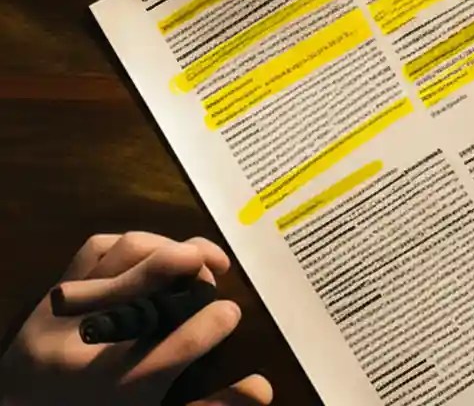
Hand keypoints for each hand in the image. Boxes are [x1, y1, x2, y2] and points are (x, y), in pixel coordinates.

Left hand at [0, 232, 272, 405]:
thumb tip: (265, 389)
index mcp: (120, 389)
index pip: (182, 342)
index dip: (217, 320)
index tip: (232, 312)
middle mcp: (90, 345)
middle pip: (151, 282)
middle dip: (194, 265)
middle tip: (218, 268)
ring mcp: (65, 317)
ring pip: (124, 256)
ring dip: (166, 247)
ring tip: (191, 257)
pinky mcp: (48, 299)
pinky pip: (93, 252)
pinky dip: (130, 243)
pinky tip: (153, 253)